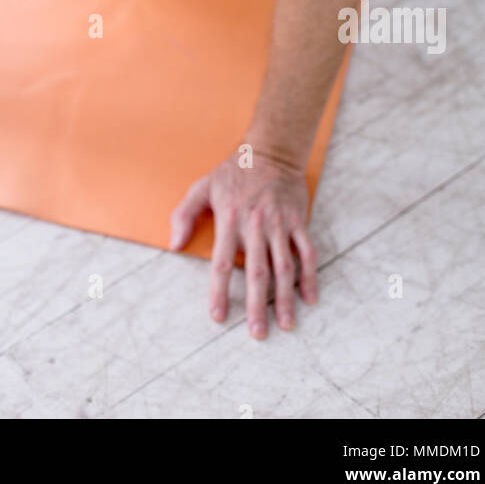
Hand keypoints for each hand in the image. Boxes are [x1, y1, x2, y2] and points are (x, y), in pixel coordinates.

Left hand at [169, 144, 317, 337]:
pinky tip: (310, 298)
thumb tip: (174, 245)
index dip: (219, 292)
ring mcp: (280, 224)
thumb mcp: (202, 187)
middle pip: (256, 272)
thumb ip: (184, 215)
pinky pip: (307, 252)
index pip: (222, 263)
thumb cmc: (232, 172)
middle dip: (256, 305)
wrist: (270, 149)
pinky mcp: (298, 221)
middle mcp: (256, 225)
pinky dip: (310, 276)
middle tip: (258, 334)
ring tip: (286, 324)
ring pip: (284, 268)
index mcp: (230, 220)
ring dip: (285, 298)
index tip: (218, 317)